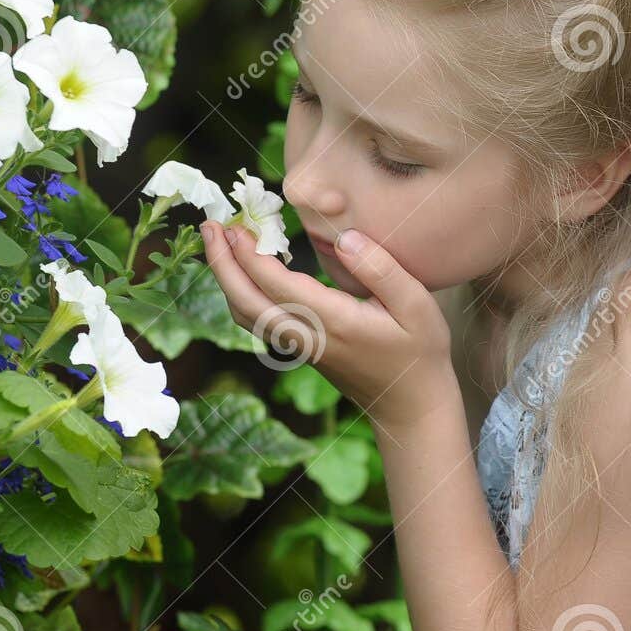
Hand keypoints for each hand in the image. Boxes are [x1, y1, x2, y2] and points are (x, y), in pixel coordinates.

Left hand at [202, 220, 455, 426]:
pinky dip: (242, 292)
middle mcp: (307, 336)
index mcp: (333, 322)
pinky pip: (259, 320)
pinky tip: (248, 268)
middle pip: (245, 302)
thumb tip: (344, 238)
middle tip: (210, 224)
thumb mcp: (418, 306)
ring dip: (227, 277)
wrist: (411, 407)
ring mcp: (300, 346)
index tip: (235, 223)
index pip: (276, 285)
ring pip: (246, 314)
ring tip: (221, 240)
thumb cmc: (420, 354)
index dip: (248, 254)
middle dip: (221, 263)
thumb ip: (381, 269)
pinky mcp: (300, 349)